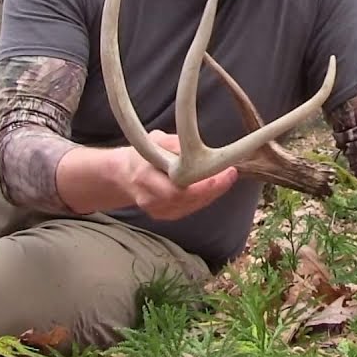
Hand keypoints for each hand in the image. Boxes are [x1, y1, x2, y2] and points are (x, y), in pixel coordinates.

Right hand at [121, 131, 237, 219]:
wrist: (125, 174)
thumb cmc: (143, 154)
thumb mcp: (155, 140)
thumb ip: (174, 143)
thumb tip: (194, 148)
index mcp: (144, 177)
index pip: (178, 190)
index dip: (205, 184)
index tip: (226, 172)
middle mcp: (149, 199)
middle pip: (187, 201)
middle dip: (213, 189)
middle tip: (231, 174)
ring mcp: (156, 210)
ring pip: (191, 206)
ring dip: (211, 194)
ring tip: (225, 178)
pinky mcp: (163, 215)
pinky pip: (188, 209)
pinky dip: (203, 198)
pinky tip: (212, 187)